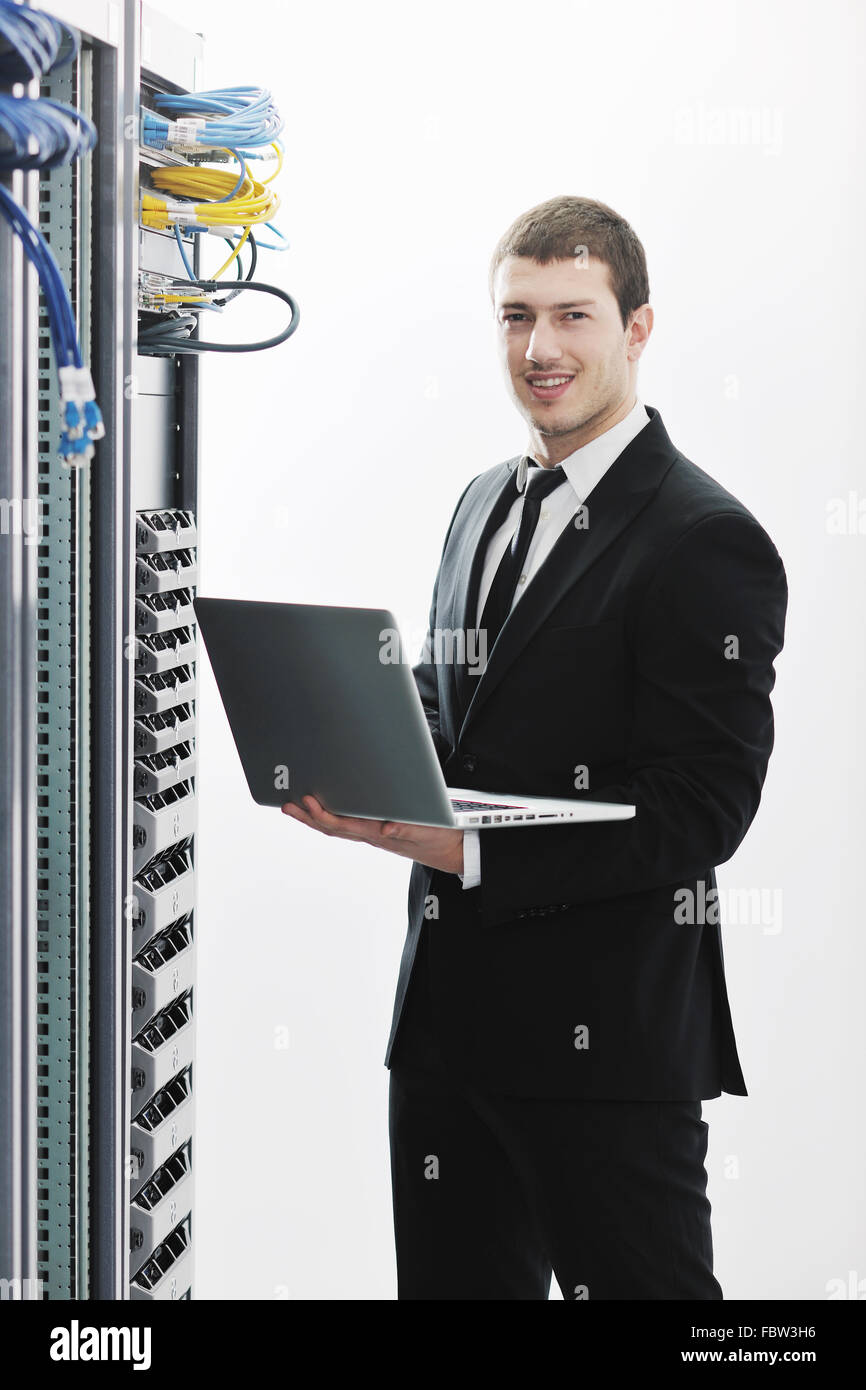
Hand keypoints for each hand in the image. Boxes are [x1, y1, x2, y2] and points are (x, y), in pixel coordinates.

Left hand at [281, 795, 464, 874]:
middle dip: (308, 817)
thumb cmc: (441, 838)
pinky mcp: (380, 830)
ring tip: (295, 807)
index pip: (344, 825)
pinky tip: (323, 812)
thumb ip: (407, 829)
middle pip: (333, 827)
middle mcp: (373, 835)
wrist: (454, 852)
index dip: (323, 815)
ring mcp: (374, 834)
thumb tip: (386, 828)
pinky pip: (349, 825)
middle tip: (286, 806)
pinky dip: (332, 818)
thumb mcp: (428, 831)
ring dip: (315, 818)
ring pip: (338, 827)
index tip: (307, 802)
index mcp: (380, 833)